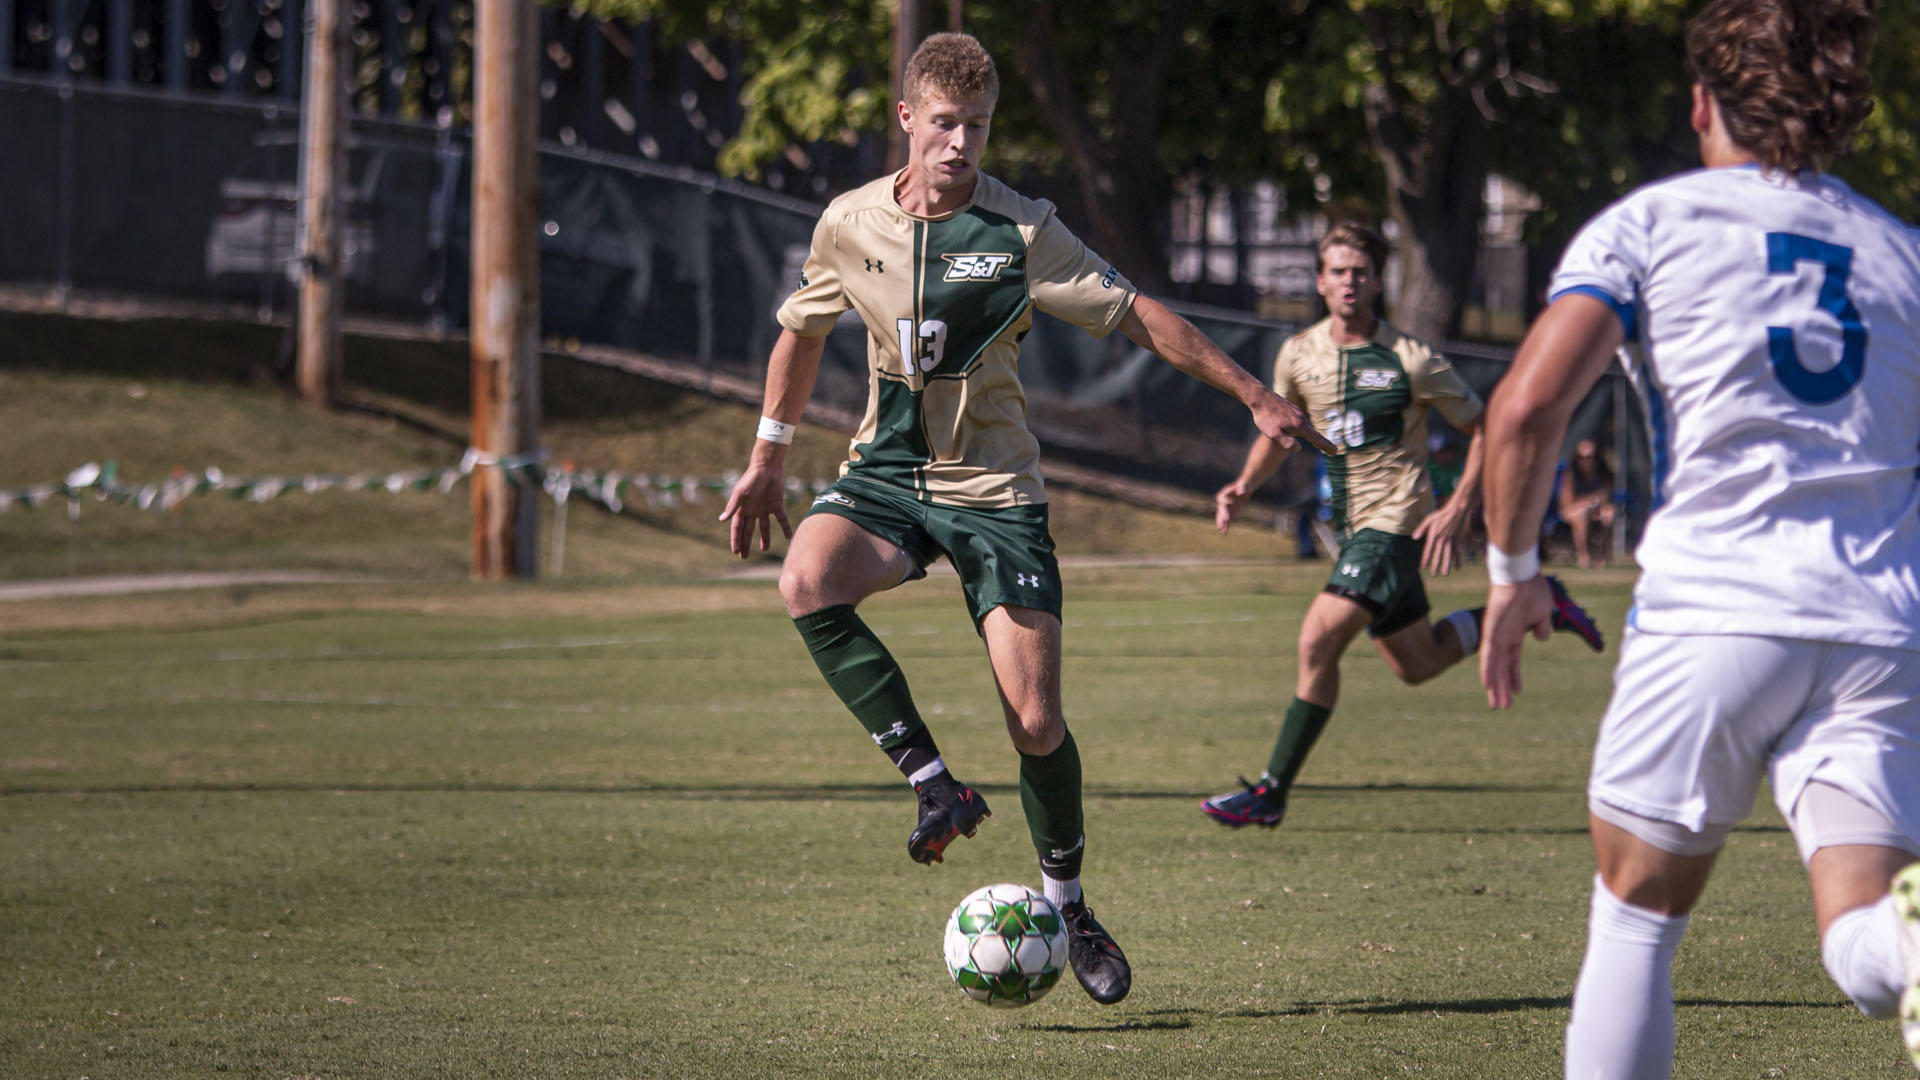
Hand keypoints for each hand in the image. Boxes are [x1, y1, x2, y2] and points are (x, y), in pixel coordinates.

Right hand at [718, 463, 792, 557]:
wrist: (767, 466)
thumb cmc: (751, 478)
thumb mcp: (741, 493)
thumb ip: (733, 506)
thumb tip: (721, 520)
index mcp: (742, 508)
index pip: (737, 528)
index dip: (736, 540)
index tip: (735, 552)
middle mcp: (752, 510)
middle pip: (749, 530)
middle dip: (746, 543)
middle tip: (744, 556)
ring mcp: (764, 508)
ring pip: (764, 527)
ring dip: (765, 538)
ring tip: (765, 549)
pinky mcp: (776, 504)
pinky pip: (781, 518)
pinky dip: (785, 527)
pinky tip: (788, 536)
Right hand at [1214, 478, 1253, 533]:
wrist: (1244, 490)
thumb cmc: (1244, 485)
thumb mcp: (1245, 485)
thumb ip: (1242, 487)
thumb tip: (1241, 492)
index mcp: (1225, 493)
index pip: (1222, 498)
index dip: (1225, 501)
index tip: (1231, 503)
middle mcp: (1223, 501)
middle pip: (1221, 508)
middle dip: (1223, 513)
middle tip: (1227, 519)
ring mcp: (1225, 508)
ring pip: (1221, 515)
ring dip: (1221, 522)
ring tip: (1221, 529)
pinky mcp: (1229, 513)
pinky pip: (1226, 520)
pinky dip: (1225, 525)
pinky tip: (1224, 532)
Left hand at [1250, 391, 1336, 453]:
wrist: (1260, 398)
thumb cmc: (1265, 417)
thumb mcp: (1273, 433)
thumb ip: (1286, 442)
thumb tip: (1298, 448)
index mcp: (1299, 426)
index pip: (1316, 438)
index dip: (1326, 446)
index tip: (1335, 451)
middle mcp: (1301, 418)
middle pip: (1313, 433)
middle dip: (1321, 442)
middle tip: (1332, 451)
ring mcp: (1297, 412)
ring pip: (1305, 427)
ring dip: (1311, 435)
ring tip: (1318, 444)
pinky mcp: (1291, 409)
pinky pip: (1299, 421)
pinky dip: (1302, 428)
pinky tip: (1298, 430)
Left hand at [1411, 496, 1473, 575]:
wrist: (1457, 511)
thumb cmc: (1441, 514)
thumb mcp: (1429, 519)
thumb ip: (1421, 529)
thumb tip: (1414, 538)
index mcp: (1434, 535)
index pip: (1428, 549)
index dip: (1425, 558)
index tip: (1423, 566)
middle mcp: (1442, 540)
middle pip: (1438, 555)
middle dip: (1436, 565)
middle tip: (1433, 574)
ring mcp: (1451, 541)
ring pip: (1449, 555)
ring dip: (1447, 565)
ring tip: (1445, 573)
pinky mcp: (1458, 540)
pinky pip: (1458, 552)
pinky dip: (1458, 560)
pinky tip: (1458, 567)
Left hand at [1479, 576, 1554, 708]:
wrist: (1522, 575)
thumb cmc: (1532, 590)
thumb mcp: (1543, 614)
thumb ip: (1542, 627)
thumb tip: (1542, 638)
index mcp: (1515, 634)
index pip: (1512, 661)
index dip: (1514, 677)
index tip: (1517, 692)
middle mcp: (1503, 638)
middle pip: (1501, 669)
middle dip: (1502, 688)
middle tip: (1501, 706)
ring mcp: (1495, 635)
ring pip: (1493, 667)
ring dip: (1495, 686)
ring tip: (1496, 705)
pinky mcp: (1491, 631)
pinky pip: (1487, 655)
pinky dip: (1487, 670)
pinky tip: (1486, 685)